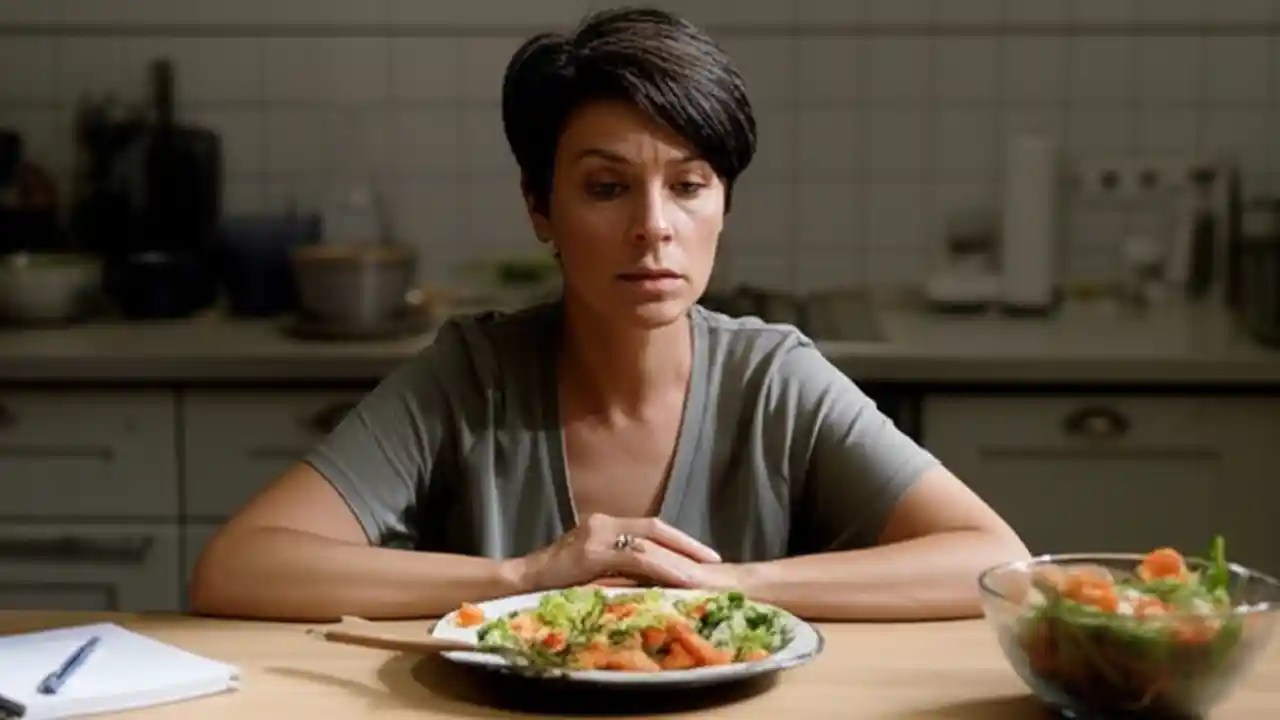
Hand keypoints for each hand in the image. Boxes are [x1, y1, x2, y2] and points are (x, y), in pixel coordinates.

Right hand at [510, 513, 722, 590]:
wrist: (519, 583)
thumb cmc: (552, 582)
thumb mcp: (590, 569)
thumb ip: (617, 567)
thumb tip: (653, 580)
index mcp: (604, 525)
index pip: (650, 527)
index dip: (679, 539)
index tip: (703, 554)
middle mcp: (603, 523)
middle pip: (655, 528)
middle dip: (687, 545)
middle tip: (714, 561)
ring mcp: (597, 534)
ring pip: (648, 542)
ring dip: (678, 559)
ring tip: (702, 574)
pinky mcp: (592, 552)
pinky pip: (636, 558)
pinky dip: (661, 568)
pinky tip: (678, 580)